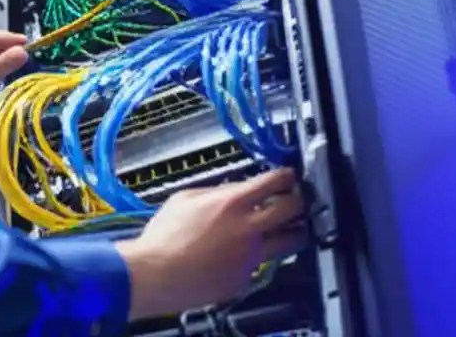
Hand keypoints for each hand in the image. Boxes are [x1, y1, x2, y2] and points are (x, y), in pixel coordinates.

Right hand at [115, 168, 307, 319]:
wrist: (156, 274)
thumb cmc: (164, 236)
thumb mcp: (184, 198)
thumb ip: (215, 192)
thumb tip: (231, 191)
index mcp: (233, 203)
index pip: (275, 181)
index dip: (287, 176)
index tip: (289, 177)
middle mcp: (249, 229)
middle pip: (294, 209)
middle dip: (299, 200)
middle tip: (294, 200)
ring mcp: (252, 256)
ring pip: (291, 241)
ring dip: (291, 231)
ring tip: (283, 229)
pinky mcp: (246, 279)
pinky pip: (261, 264)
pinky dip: (255, 257)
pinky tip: (238, 255)